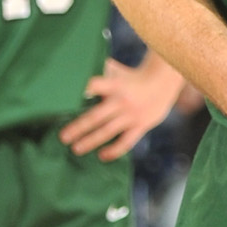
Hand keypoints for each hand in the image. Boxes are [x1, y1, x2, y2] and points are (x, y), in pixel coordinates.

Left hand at [59, 57, 181, 160]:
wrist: (163, 81)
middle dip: (79, 127)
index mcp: (114, 84)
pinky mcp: (141, 125)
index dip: (82, 91)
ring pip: (108, 131)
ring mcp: (132, 114)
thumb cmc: (131, 76)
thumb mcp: (117, 71)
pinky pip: (126, 141)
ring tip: (76, 149)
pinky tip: (102, 156)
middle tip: (63, 137)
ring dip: (91, 141)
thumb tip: (75, 71)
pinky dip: (114, 150)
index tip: (65, 98)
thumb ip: (98, 73)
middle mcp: (122, 100)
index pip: (95, 85)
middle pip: (97, 116)